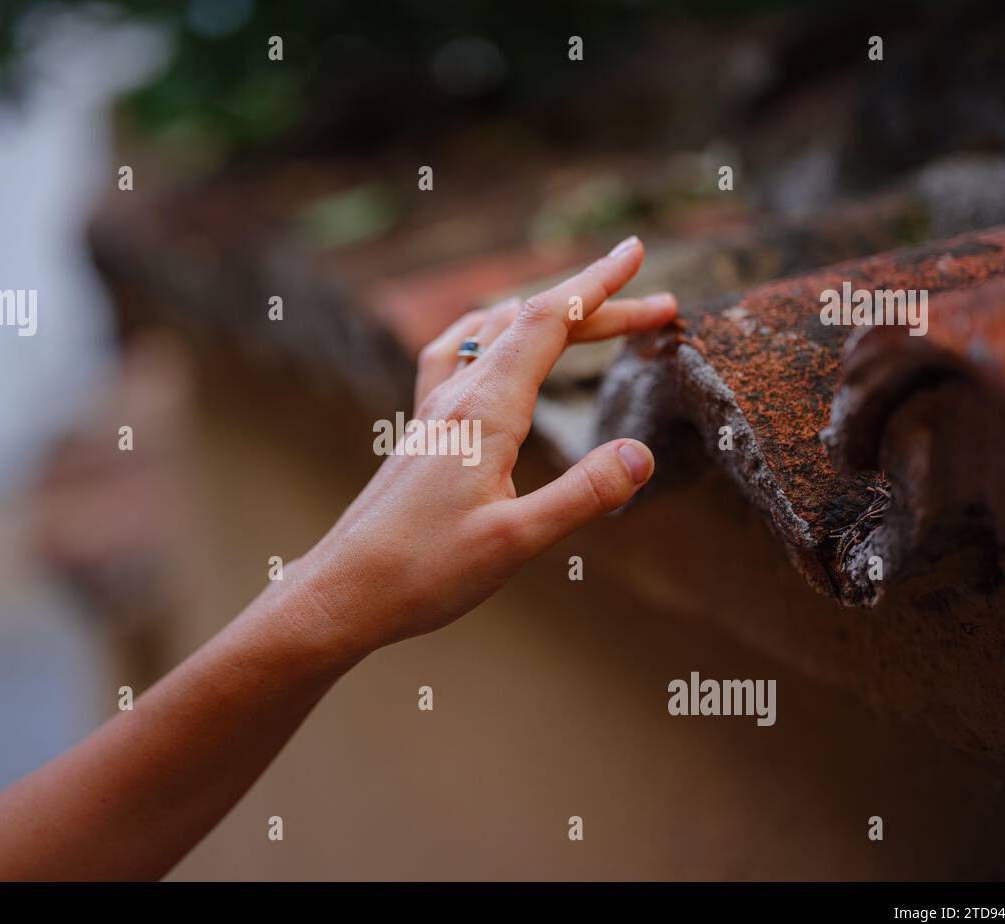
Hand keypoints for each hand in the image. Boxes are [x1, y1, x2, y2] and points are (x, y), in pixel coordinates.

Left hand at [288, 237, 676, 656]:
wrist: (344, 589)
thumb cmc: (423, 570)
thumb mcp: (516, 542)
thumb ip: (582, 495)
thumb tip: (642, 454)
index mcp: (485, 411)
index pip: (548, 322)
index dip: (598, 284)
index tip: (637, 253)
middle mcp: (457, 397)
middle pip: (531, 324)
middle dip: (598, 306)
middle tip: (660, 307)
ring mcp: (435, 410)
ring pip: (496, 336)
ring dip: (548, 319)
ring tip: (590, 316)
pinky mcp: (422, 431)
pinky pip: (456, 356)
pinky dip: (490, 333)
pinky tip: (490, 338)